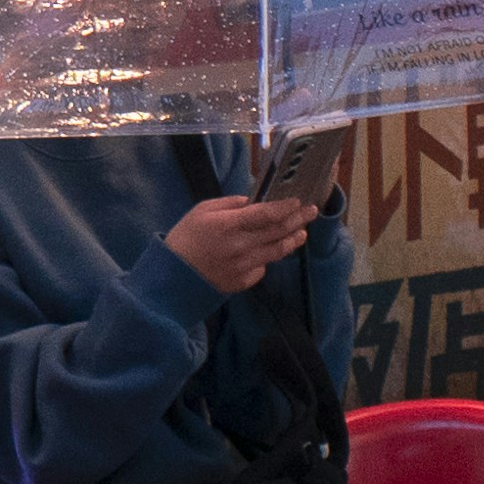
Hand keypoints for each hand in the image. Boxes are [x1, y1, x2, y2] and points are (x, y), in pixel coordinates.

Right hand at [168, 194, 314, 296]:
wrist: (172, 279)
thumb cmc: (185, 239)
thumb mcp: (201, 211)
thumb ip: (230, 205)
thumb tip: (253, 202)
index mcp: (227, 226)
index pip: (264, 215)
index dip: (284, 207)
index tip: (298, 201)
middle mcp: (239, 247)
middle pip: (276, 232)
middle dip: (296, 220)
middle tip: (311, 211)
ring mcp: (242, 267)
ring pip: (276, 252)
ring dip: (292, 240)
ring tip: (302, 232)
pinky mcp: (242, 282)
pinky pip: (262, 268)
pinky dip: (269, 257)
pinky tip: (273, 250)